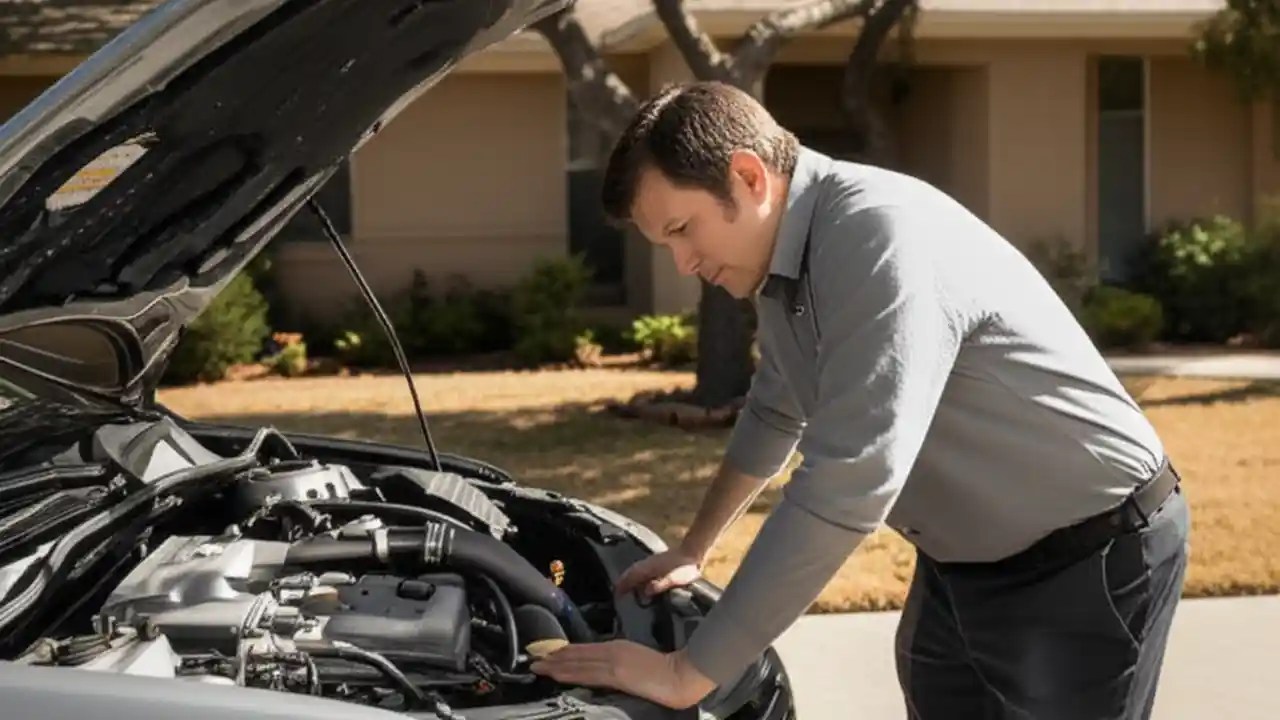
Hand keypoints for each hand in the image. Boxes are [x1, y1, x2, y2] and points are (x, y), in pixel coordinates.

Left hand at [529, 641, 715, 709]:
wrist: (677, 676)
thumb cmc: (665, 668)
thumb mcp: (638, 659)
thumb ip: (621, 661)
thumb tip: (606, 666)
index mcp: (616, 647)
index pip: (584, 650)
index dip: (564, 652)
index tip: (547, 654)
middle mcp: (610, 652)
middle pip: (576, 655)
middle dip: (553, 658)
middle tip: (533, 660)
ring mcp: (611, 663)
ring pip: (577, 663)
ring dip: (555, 665)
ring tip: (538, 666)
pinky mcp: (614, 674)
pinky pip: (585, 673)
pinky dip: (568, 671)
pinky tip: (556, 672)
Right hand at [615, 548, 701, 599]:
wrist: (692, 552)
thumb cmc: (684, 567)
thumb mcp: (674, 579)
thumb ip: (659, 585)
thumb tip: (646, 591)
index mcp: (649, 568)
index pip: (630, 577)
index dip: (622, 586)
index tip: (617, 596)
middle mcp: (646, 563)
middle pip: (629, 573)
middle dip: (622, 582)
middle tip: (617, 593)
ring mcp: (650, 561)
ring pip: (633, 570)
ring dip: (628, 579)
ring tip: (624, 588)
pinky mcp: (655, 561)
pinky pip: (639, 568)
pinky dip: (634, 575)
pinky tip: (639, 581)